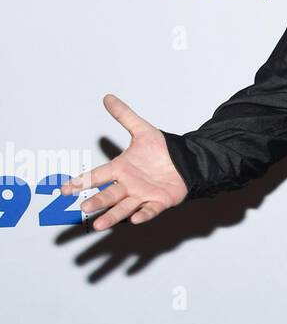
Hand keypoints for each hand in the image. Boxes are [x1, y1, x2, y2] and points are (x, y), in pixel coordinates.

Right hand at [59, 94, 188, 228]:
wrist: (185, 160)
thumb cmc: (162, 150)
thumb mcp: (142, 130)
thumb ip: (125, 116)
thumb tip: (108, 98)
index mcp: (121, 168)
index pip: (97, 176)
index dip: (81, 182)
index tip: (65, 190)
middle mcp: (129, 184)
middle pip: (109, 194)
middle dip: (96, 201)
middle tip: (83, 208)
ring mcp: (143, 194)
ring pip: (124, 207)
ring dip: (112, 215)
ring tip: (98, 225)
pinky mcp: (159, 201)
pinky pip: (149, 210)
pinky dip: (143, 214)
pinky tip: (135, 219)